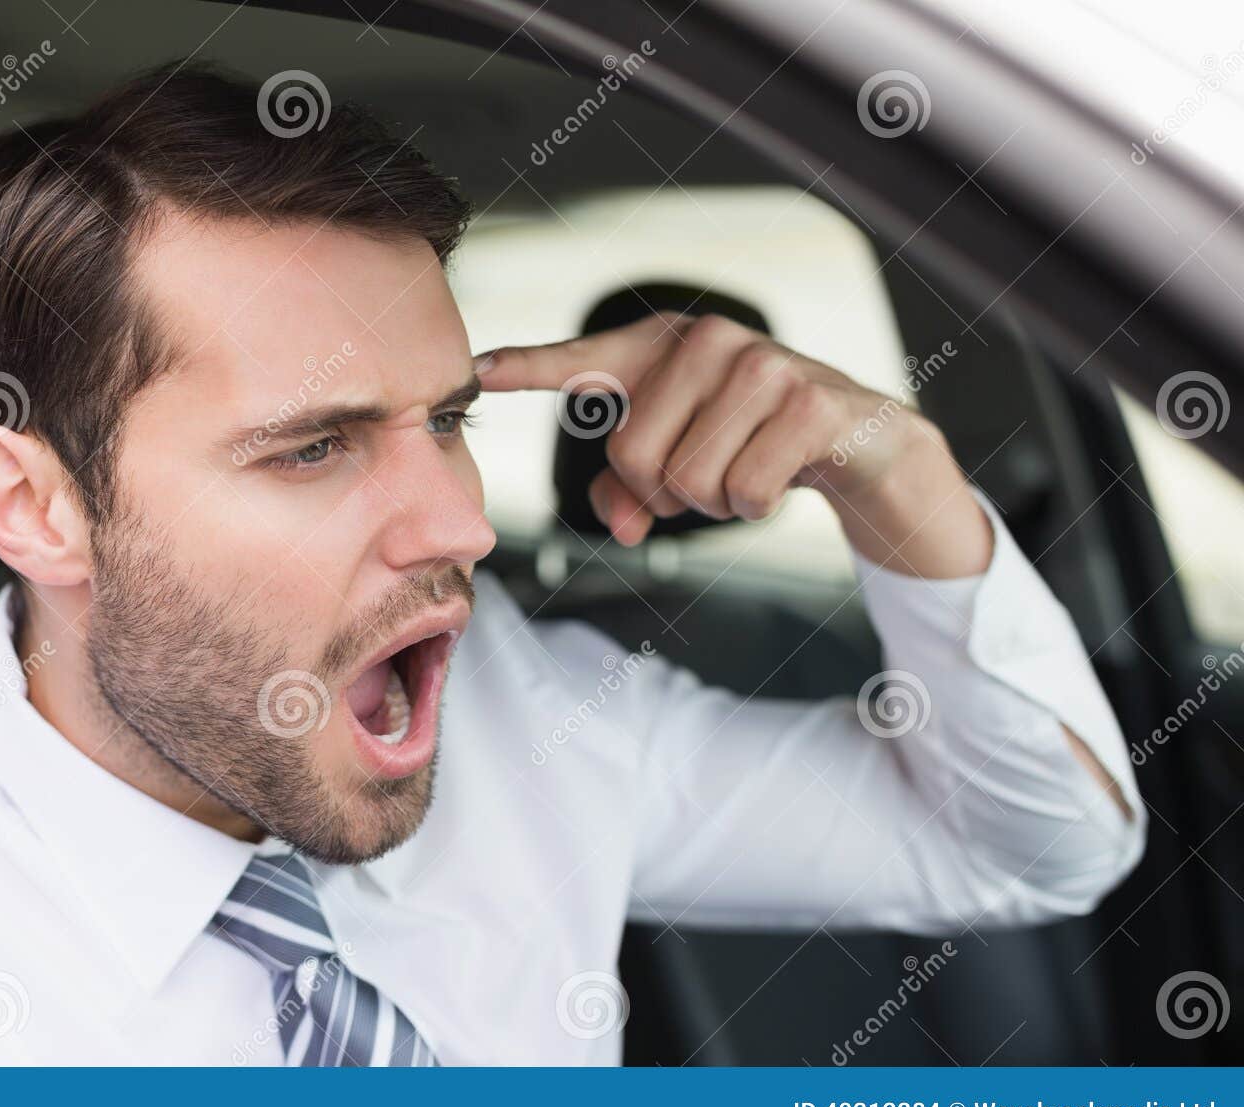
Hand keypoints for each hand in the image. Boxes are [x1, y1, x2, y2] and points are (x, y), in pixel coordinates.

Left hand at [475, 312, 992, 577]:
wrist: (866, 443)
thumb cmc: (760, 445)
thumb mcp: (686, 467)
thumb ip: (630, 492)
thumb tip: (618, 523)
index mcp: (665, 349)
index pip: (584, 360)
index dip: (530, 366)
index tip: (481, 367)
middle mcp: (707, 341)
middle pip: (632, 456)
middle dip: (664, 493)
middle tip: (707, 478)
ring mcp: (761, 364)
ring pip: (687, 479)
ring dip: (715, 502)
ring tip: (749, 468)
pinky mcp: (808, 402)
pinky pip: (743, 491)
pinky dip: (755, 506)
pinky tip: (784, 475)